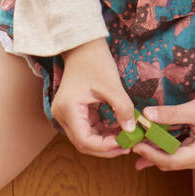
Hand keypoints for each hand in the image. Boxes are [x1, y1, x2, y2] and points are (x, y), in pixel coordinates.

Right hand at [51, 38, 135, 157]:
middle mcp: (62, 116)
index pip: (85, 140)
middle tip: (128, 146)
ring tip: (125, 138)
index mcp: (68, 109)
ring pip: (85, 139)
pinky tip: (118, 130)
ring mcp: (66, 116)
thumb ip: (123, 108)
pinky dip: (102, 133)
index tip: (125, 144)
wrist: (83, 47)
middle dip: (106, 148)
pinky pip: (88, 130)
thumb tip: (132, 130)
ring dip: (105, 142)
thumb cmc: (95, 61)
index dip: (105, 146)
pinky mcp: (73, 114)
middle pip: (83, 144)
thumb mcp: (112, 85)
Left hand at [130, 84, 194, 172]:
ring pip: (172, 158)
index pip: (170, 160)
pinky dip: (164, 146)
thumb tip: (145, 116)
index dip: (150, 154)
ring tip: (135, 146)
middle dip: (149, 154)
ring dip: (155, 151)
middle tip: (130, 145)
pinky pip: (177, 152)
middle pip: (170, 162)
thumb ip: (169, 115)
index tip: (135, 145)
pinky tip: (150, 142)